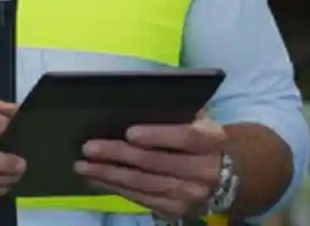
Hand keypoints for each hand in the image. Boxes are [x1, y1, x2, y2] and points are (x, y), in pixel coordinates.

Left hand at [75, 114, 225, 219]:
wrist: (227, 173)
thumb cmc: (200, 136)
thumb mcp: (198, 120)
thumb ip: (176, 111)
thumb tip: (136, 99)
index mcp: (211, 141)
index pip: (186, 137)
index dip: (158, 135)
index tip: (130, 132)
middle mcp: (204, 171)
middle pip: (156, 163)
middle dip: (119, 156)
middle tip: (89, 148)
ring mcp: (190, 195)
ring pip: (145, 185)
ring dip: (110, 175)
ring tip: (83, 165)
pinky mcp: (176, 210)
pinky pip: (141, 199)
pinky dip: (115, 188)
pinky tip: (96, 178)